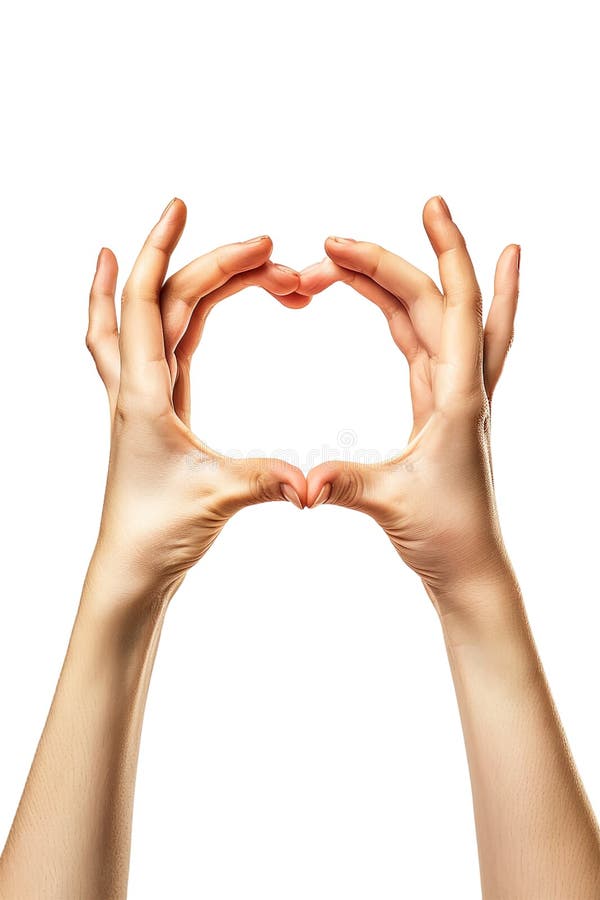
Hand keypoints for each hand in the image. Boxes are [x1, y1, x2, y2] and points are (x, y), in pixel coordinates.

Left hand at [86, 198, 307, 609]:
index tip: (181, 207)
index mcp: (141, 394)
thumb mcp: (216, 500)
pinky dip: (168, 309)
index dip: (162, 249)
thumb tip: (309, 482)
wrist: (133, 566)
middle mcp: (135, 384)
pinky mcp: (159, 407)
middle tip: (267, 247)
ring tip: (242, 255)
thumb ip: (263, 481)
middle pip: (162, 300)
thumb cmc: (158, 532)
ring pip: (158, 316)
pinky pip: (158, 341)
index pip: (142, 301)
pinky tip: (178, 296)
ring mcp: (144, 393)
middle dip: (210, 264)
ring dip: (195, 282)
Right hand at [297, 197, 519, 611]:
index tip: (431, 205)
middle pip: (432, 301)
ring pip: (430, 317)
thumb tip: (301, 487)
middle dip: (385, 264)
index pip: (457, 306)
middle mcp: (463, 384)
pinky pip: (426, 341)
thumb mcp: (390, 505)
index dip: (447, 251)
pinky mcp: (437, 405)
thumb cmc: (444, 534)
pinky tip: (397, 295)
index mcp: (460, 397)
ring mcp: (452, 392)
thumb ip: (346, 486)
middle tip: (331, 243)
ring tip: (345, 255)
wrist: (469, 565)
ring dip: (392, 282)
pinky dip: (409, 310)